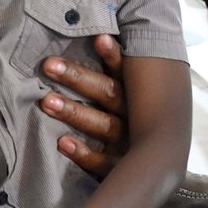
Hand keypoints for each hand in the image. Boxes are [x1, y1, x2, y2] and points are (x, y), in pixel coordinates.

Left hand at [39, 34, 126, 178]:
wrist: (160, 170)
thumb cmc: (136, 121)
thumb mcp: (134, 96)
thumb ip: (117, 73)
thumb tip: (93, 37)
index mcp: (140, 94)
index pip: (126, 71)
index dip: (114, 55)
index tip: (98, 38)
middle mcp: (137, 116)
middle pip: (108, 93)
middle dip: (78, 78)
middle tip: (49, 65)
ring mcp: (131, 144)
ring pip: (103, 125)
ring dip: (74, 112)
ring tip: (47, 102)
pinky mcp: (122, 169)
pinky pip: (102, 162)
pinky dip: (83, 153)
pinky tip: (62, 142)